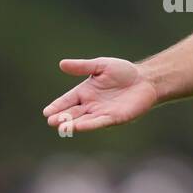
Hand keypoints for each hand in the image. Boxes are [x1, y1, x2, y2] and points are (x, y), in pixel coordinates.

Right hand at [42, 57, 158, 133]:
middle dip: (62, 118)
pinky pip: (99, 122)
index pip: (67, 101)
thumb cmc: (123, 72)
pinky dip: (89, 125)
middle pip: (72, 113)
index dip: (57, 106)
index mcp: (85, 92)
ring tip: (61, 128)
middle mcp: (91, 105)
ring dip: (72, 124)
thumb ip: (82, 66)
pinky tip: (80, 126)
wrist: (145, 79)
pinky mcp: (114, 118)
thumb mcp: (101, 65)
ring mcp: (101, 113)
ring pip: (83, 120)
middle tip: (51, 121)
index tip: (46, 112)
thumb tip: (62, 64)